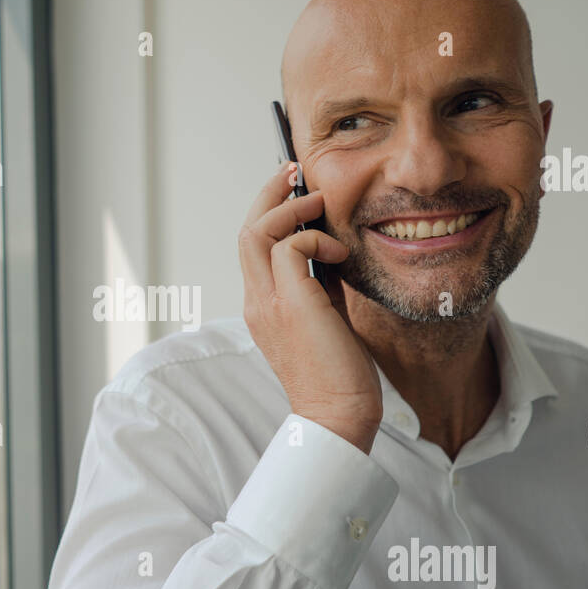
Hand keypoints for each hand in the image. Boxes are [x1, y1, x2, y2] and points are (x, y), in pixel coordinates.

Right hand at [238, 162, 383, 452]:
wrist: (338, 417)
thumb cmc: (340, 377)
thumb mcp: (328, 317)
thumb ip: (322, 283)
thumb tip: (333, 247)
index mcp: (263, 307)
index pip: (254, 246)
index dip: (271, 211)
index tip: (297, 190)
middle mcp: (257, 303)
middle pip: (247, 229)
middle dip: (272, 193)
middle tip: (297, 171)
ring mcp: (268, 304)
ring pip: (258, 231)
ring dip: (291, 209)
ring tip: (320, 205)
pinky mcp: (290, 305)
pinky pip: (289, 247)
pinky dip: (315, 239)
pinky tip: (340, 254)